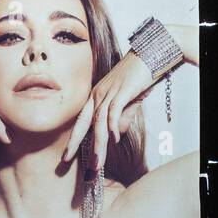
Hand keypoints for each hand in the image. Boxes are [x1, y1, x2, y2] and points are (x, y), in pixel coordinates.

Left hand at [63, 50, 152, 168]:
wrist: (152, 54)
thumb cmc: (140, 77)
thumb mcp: (129, 102)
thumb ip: (122, 119)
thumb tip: (115, 136)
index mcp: (97, 96)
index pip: (82, 121)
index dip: (74, 139)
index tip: (67, 156)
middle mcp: (99, 94)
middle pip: (84, 122)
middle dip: (75, 143)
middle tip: (66, 160)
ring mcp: (110, 92)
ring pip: (99, 122)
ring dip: (98, 144)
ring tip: (97, 162)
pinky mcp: (122, 91)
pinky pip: (113, 112)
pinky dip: (113, 127)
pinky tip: (114, 140)